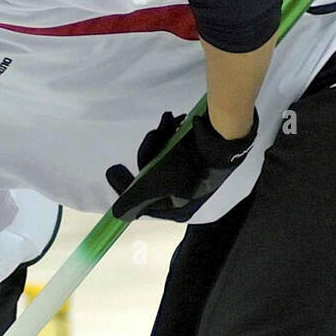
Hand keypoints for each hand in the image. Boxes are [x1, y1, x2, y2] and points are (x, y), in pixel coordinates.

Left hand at [105, 108, 258, 221]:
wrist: (223, 138)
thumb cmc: (186, 165)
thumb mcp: (153, 184)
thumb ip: (133, 199)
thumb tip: (116, 215)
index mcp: (175, 206)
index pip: (143, 201)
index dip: (126, 186)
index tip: (112, 171)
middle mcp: (183, 193)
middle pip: (151, 175)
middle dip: (150, 150)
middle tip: (153, 134)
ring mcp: (190, 174)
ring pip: (162, 157)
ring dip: (161, 137)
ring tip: (167, 121)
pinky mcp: (196, 157)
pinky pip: (175, 147)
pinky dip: (172, 133)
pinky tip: (175, 121)